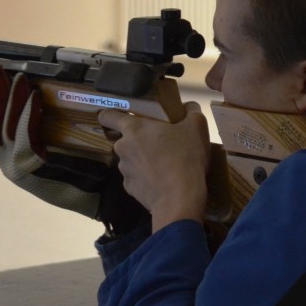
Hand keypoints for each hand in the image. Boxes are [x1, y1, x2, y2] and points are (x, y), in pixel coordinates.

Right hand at [0, 65, 106, 217]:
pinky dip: (28, 114)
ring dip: (12, 100)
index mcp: (9, 161)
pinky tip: (34, 98)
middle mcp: (7, 164)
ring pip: (7, 127)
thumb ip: (35, 136)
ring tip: (17, 78)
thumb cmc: (81, 175)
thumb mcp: (52, 153)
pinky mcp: (30, 168)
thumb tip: (30, 105)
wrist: (96, 198)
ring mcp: (16, 167)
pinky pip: (25, 134)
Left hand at [97, 102, 210, 230]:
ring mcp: (124, 170)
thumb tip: (188, 106)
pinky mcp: (129, 189)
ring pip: (131, 160)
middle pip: (124, 140)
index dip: (111, 114)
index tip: (121, 116)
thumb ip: (191, 110)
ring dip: (143, 160)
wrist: (180, 198)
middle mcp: (122, 148)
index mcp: (133, 128)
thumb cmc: (185, 156)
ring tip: (164, 166)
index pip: (107, 116)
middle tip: (159, 144)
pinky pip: (136, 178)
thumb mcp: (197, 127)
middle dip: (139, 141)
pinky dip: (146, 178)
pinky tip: (162, 181)